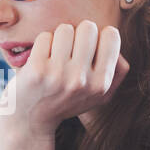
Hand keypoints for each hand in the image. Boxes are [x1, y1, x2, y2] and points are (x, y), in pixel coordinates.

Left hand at [0, 20, 129, 137]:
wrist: (30, 121)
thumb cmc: (65, 101)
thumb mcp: (98, 96)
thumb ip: (117, 73)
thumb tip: (119, 51)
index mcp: (101, 84)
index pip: (111, 35)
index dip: (99, 36)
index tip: (88, 48)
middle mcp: (82, 80)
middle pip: (88, 27)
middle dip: (78, 34)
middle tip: (70, 50)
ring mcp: (59, 74)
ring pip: (66, 29)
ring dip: (59, 38)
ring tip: (55, 56)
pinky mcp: (37, 70)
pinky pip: (45, 36)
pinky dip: (42, 44)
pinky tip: (41, 59)